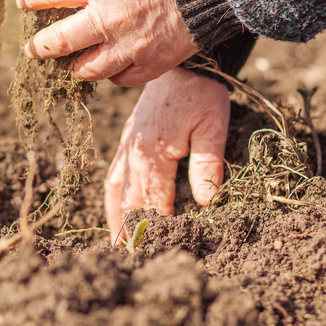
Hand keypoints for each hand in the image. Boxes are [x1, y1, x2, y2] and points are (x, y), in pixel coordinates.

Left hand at [15, 0, 197, 87]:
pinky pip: (117, 79)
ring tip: (71, 62)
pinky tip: (111, 63)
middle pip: (55, 43)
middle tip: (33, 48)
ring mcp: (128, 45)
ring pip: (83, 70)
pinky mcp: (149, 64)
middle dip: (38, 47)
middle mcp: (109, 16)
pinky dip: (110, 73)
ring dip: (73, 66)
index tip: (27, 3)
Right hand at [104, 67, 229, 243]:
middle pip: (131, 204)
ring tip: (118, 247)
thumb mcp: (212, 126)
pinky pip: (113, 176)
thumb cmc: (200, 94)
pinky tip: (115, 211)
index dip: (158, 231)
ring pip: (116, 192)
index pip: (154, 204)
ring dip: (117, 221)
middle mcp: (134, 154)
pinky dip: (113, 199)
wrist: (182, 64)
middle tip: (134, 262)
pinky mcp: (127, 140)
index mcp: (154, 155)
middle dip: (133, 234)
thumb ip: (208, 165)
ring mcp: (127, 147)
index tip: (161, 253)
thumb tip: (206, 202)